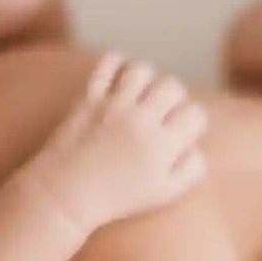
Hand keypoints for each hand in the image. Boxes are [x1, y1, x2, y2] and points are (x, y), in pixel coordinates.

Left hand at [30, 53, 208, 229]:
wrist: (65, 195)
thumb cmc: (116, 199)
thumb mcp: (164, 194)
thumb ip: (190, 170)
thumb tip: (195, 145)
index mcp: (163, 145)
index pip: (195, 114)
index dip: (194, 121)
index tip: (183, 130)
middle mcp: (141, 120)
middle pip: (172, 86)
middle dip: (174, 97)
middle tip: (163, 110)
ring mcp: (114, 106)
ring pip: (142, 70)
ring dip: (147, 78)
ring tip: (142, 92)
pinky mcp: (89, 99)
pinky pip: (106, 65)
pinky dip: (116, 62)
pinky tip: (120, 72)